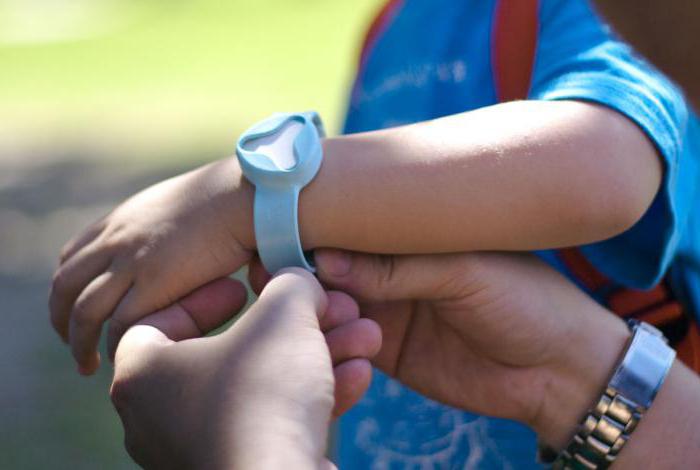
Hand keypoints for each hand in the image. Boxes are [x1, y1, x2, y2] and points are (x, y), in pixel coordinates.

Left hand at [50, 158, 256, 373]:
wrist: (243, 195)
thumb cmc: (225, 200)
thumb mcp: (177, 206)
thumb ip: (164, 227)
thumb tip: (176, 245)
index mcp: (121, 220)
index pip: (71, 258)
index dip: (67, 290)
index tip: (75, 312)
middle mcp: (116, 238)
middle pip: (65, 286)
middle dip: (61, 320)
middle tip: (73, 344)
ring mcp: (132, 260)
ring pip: (84, 312)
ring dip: (79, 343)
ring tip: (88, 366)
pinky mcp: (156, 281)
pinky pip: (121, 322)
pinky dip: (115, 344)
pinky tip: (123, 357)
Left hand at [111, 268, 380, 468]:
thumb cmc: (265, 395)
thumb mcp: (283, 317)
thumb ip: (290, 286)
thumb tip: (299, 282)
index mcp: (143, 374)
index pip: (161, 319)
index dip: (205, 296)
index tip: (243, 286)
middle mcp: (162, 417)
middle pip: (236, 350)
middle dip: (295, 326)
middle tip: (326, 307)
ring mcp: (200, 450)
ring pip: (265, 386)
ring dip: (318, 357)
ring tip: (363, 336)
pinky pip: (276, 423)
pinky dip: (315, 397)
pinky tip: (359, 375)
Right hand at [249, 250, 630, 448]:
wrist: (558, 369)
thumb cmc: (527, 301)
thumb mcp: (467, 270)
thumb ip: (399, 267)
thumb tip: (327, 259)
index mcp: (415, 232)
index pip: (354, 223)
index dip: (316, 227)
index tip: (277, 233)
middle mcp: (394, 266)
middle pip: (331, 261)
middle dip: (303, 268)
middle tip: (281, 277)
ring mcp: (387, 307)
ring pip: (331, 302)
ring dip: (314, 308)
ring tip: (316, 314)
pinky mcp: (386, 348)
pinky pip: (345, 342)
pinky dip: (330, 342)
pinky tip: (331, 343)